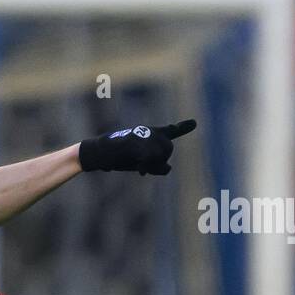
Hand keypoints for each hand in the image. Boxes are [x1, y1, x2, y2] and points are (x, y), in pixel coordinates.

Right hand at [78, 119, 196, 174]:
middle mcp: (150, 131)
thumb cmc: (118, 158)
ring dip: (152, 165)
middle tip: (141, 164)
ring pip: (162, 154)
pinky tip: (140, 171)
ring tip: (138, 164)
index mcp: (151, 133)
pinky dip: (146, 166)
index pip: (171, 131)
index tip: (194, 123)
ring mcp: (144, 136)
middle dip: (158, 161)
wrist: (99, 152)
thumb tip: (168, 168)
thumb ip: (157, 166)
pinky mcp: (137, 142)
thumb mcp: (140, 163)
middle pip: (167, 150)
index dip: (183, 127)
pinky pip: (151, 158)